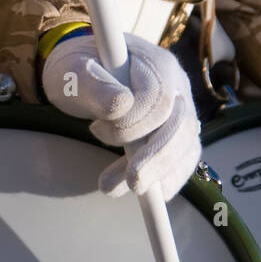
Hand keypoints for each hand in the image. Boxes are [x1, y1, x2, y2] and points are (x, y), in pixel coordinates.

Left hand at [42, 31, 199, 196]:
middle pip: (182, 125)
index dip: (129, 123)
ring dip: (159, 173)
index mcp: (156, 64)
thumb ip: (94, 85)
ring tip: (127, 190)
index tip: (94, 129)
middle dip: (156, 158)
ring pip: (186, 145)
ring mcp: (182, 109)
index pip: (157, 99)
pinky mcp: (177, 132)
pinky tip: (152, 197)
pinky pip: (184, 158)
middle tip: (133, 183)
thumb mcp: (74, 73)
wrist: (84, 70)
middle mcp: (177, 85)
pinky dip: (169, 179)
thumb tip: (120, 105)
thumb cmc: (77, 69)